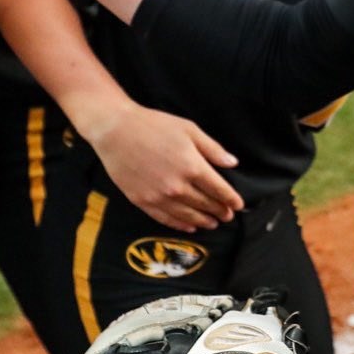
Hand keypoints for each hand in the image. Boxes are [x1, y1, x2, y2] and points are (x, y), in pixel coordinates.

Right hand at [83, 101, 243, 231]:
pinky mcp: (142, 201)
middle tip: (228, 216)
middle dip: (219, 211)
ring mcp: (159, 197)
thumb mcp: (189, 129)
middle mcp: (177, 186)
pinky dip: (180, 225)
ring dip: (203, 221)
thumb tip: (232, 163)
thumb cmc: (154, 125)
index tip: (238, 205)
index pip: (219, 190)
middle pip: (205, 205)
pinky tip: (189, 227)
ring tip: (213, 224)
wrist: (116, 131)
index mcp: (192, 167)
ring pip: (188, 216)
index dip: (231, 199)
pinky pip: (166, 219)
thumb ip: (212, 149)